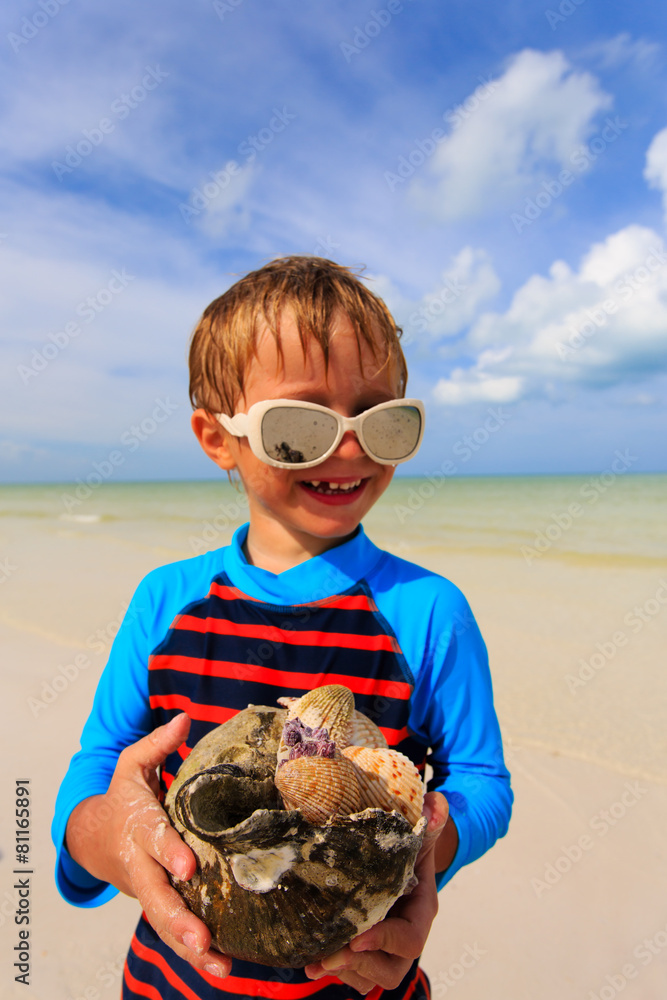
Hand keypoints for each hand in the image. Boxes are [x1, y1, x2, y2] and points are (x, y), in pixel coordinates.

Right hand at [66, 714, 230, 979]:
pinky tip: (223, 969)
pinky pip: (174, 933)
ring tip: (218, 964)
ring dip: (189, 947)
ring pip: (165, 923)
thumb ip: (158, 744)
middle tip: (199, 936)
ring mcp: (150, 890)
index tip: (187, 867)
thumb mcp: (133, 765)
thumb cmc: (123, 798)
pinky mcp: (160, 905)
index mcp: (139, 826)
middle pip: (157, 895)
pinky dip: (195, 954)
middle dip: (177, 917)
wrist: (94, 836)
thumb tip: (184, 718)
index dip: (168, 852)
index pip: (153, 838)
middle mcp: (143, 864)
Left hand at [304, 792, 449, 994]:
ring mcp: (383, 947)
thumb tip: (436, 805)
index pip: (411, 938)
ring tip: (316, 961)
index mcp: (420, 910)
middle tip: (331, 955)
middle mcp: (402, 935)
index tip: (358, 937)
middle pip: (391, 970)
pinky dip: (331, 971)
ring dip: (343, 972)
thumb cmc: (408, 845)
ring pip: (369, 977)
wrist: (397, 857)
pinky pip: (352, 974)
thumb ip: (430, 819)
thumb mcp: (419, 832)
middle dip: (361, 965)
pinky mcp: (362, 950)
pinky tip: (309, 961)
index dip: (386, 941)